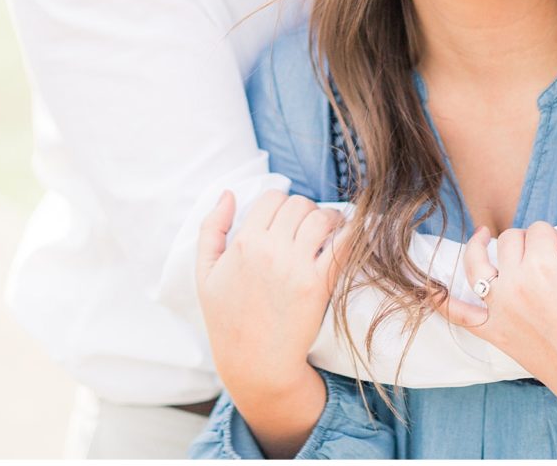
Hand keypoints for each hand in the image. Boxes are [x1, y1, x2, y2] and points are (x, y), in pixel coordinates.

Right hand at [195, 189, 342, 404]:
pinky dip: (352, 234)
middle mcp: (270, 249)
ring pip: (322, 217)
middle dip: (306, 210)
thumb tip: (227, 193)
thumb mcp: (205, 274)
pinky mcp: (319, 284)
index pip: (273, 197)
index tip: (286, 218)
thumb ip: (211, 229)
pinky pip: (344, 244)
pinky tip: (349, 238)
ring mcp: (296, 266)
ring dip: (330, 219)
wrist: (255, 363)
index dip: (281, 203)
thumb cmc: (227, 320)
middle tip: (309, 225)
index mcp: (243, 242)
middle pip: (300, 204)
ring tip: (331, 230)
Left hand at [439, 221, 556, 387]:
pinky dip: (440, 301)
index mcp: (543, 264)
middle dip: (528, 241)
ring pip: (476, 263)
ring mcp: (499, 309)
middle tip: (548, 257)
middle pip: (510, 240)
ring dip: (477, 246)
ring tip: (482, 236)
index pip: (541, 230)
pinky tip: (430, 288)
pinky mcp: (493, 332)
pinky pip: (458, 315)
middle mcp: (514, 283)